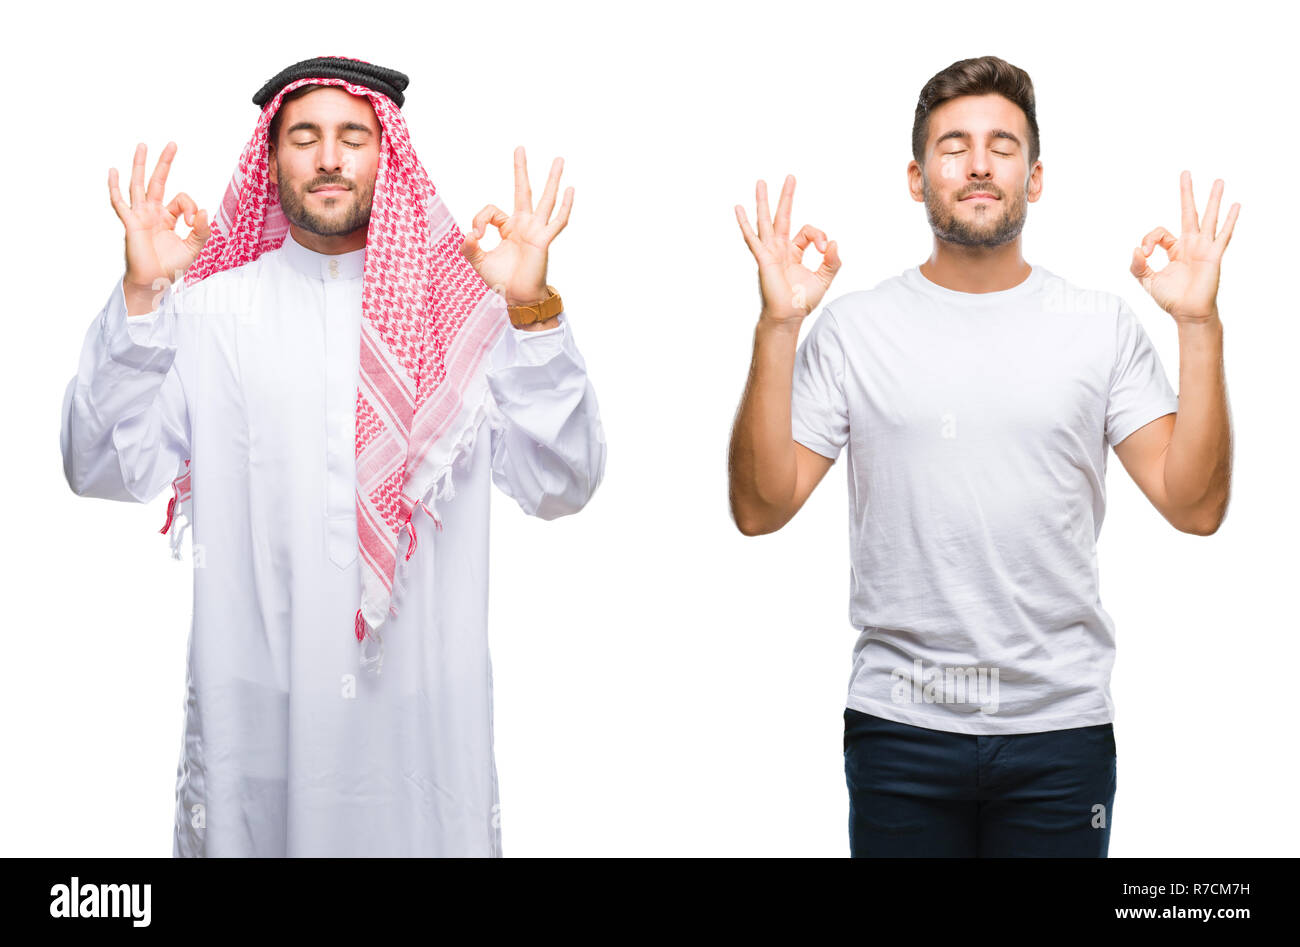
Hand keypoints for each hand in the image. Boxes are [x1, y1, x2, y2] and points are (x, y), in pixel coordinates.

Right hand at [109, 142, 210, 291]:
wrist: (154, 282)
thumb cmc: (171, 267)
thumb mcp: (194, 247)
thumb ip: (202, 230)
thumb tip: (206, 210)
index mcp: (167, 217)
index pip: (182, 199)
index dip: (191, 208)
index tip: (193, 224)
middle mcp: (152, 213)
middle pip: (158, 181)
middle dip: (165, 162)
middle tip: (173, 144)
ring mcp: (140, 216)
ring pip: (139, 185)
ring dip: (140, 165)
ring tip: (143, 145)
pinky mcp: (130, 223)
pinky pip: (120, 203)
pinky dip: (115, 187)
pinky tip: (113, 171)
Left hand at [460, 146, 572, 307]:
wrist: (518, 297)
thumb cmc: (501, 281)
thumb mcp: (478, 262)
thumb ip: (469, 247)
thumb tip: (467, 234)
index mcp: (509, 228)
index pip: (492, 210)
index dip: (480, 218)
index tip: (475, 235)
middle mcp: (524, 225)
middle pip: (523, 190)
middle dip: (521, 169)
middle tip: (519, 147)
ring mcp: (536, 231)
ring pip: (545, 199)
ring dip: (552, 179)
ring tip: (559, 159)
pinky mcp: (544, 240)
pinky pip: (558, 221)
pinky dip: (566, 206)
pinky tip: (571, 189)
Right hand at [735, 175, 840, 325]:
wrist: (788, 316)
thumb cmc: (801, 301)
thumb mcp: (825, 278)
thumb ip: (833, 260)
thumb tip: (833, 242)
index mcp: (793, 251)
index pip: (807, 231)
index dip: (819, 235)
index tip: (825, 248)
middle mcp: (780, 249)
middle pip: (783, 216)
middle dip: (786, 196)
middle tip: (790, 177)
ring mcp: (770, 252)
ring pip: (766, 221)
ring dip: (763, 201)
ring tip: (761, 182)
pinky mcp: (763, 258)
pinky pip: (752, 238)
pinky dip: (745, 223)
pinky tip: (738, 208)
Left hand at [1130, 170, 1238, 323]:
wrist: (1188, 313)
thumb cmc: (1172, 298)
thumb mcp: (1147, 280)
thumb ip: (1137, 266)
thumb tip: (1136, 250)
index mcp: (1176, 249)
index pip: (1160, 232)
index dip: (1149, 239)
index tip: (1145, 254)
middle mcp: (1191, 245)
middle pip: (1189, 213)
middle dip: (1186, 193)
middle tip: (1185, 173)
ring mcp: (1204, 248)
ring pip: (1209, 218)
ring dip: (1213, 199)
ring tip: (1218, 181)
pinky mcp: (1214, 255)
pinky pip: (1223, 235)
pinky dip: (1230, 220)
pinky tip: (1236, 206)